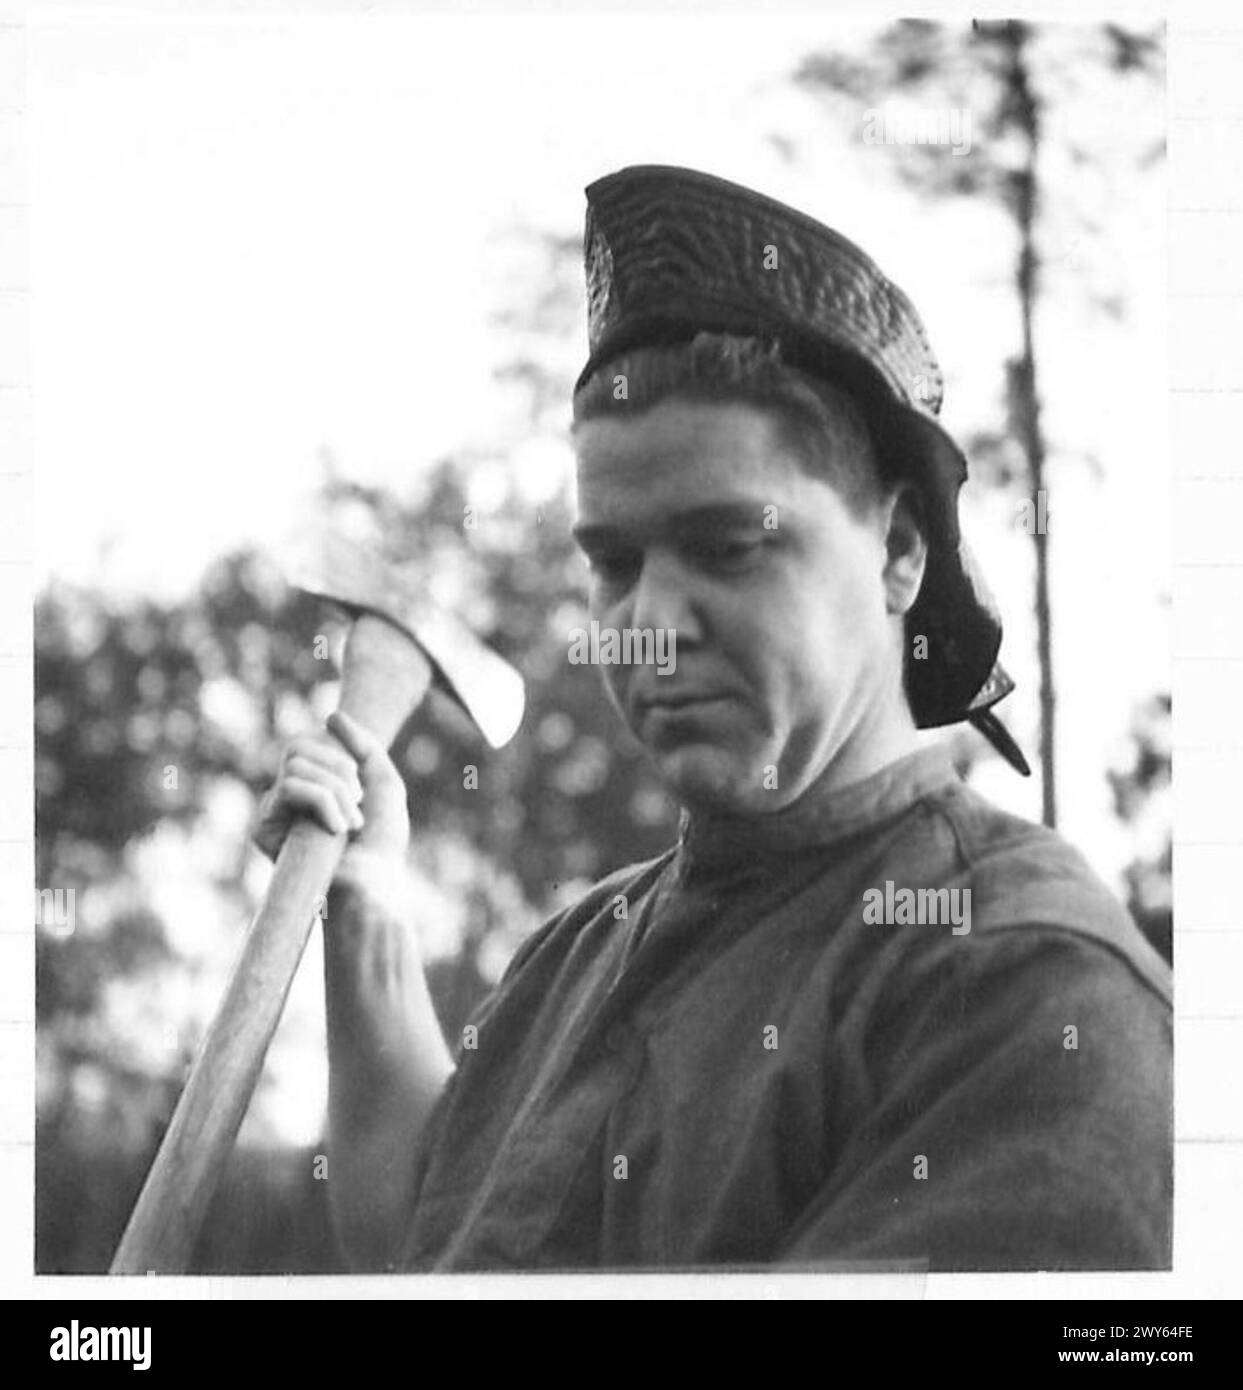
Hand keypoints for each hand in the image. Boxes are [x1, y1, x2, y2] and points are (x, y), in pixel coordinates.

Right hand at [253, 710, 410, 863]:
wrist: (372, 885)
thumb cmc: (381, 843)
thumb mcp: (384, 783)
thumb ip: (364, 744)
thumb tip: (330, 715)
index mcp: (314, 782)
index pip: (307, 743)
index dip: (339, 757)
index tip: (360, 791)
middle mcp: (289, 795)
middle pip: (298, 747)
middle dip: (338, 771)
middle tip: (356, 806)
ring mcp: (275, 811)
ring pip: (295, 765)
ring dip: (334, 790)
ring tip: (348, 824)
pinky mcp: (267, 828)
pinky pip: (289, 787)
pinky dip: (322, 801)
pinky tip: (335, 830)